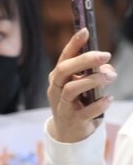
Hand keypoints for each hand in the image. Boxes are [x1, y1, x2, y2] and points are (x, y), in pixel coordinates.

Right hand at [47, 28, 114, 142]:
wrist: (68, 133)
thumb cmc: (77, 104)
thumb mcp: (84, 86)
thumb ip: (94, 73)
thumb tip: (108, 69)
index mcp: (58, 78)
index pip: (64, 57)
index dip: (74, 44)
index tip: (86, 31)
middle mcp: (56, 90)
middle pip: (65, 69)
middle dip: (85, 60)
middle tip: (105, 55)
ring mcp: (62, 106)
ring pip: (72, 88)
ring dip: (93, 80)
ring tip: (109, 77)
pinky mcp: (73, 120)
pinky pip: (86, 111)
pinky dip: (100, 104)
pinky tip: (108, 100)